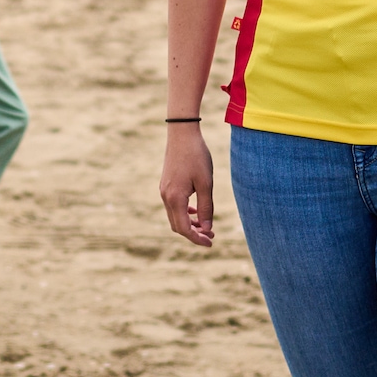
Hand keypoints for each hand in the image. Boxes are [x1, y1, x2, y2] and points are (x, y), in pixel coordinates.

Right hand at [159, 125, 215, 246]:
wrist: (182, 133)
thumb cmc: (197, 156)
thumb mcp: (206, 183)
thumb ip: (206, 208)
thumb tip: (207, 229)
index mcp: (175, 198)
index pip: (184, 228)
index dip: (197, 239)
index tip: (211, 243)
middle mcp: (166, 196)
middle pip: (177, 226)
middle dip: (194, 233)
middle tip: (212, 236)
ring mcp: (164, 190)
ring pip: (175, 216)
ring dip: (190, 223)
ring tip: (207, 226)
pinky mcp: (166, 184)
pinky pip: (173, 206)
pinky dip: (185, 213)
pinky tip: (196, 211)